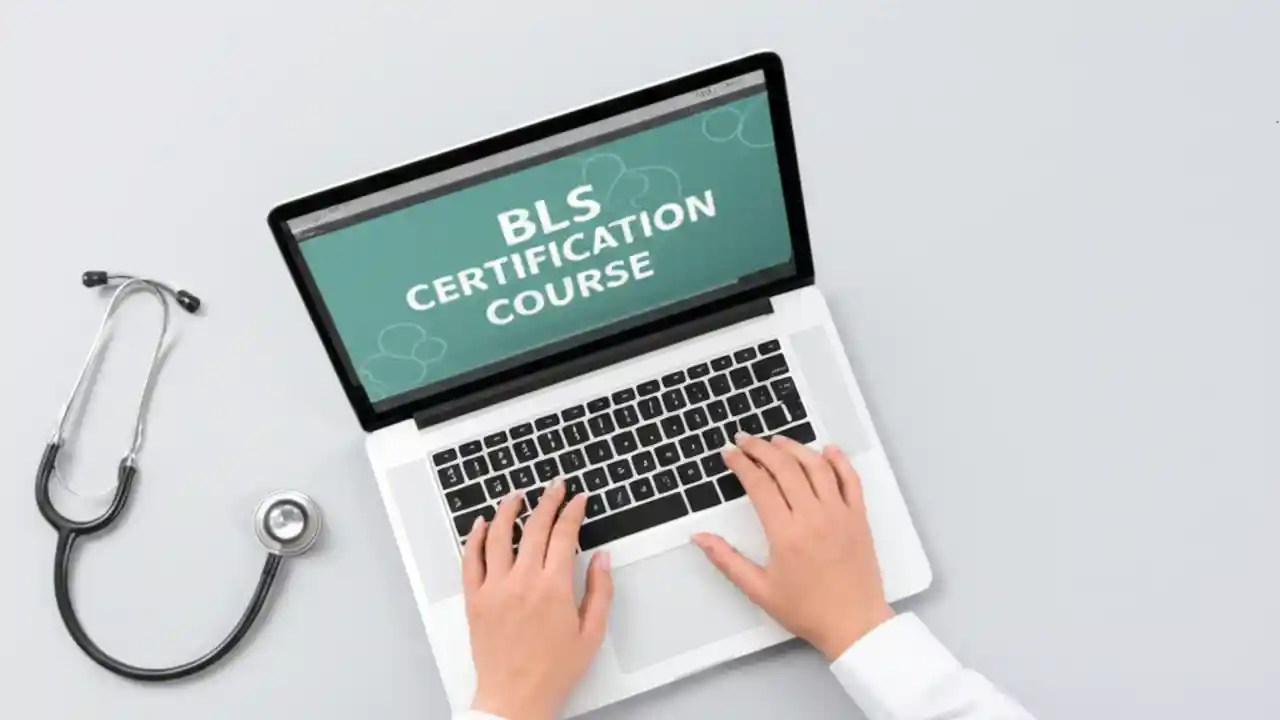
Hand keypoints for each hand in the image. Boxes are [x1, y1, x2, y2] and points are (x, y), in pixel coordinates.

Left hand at [463, 481, 612, 719]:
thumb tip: (603, 557)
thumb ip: (600, 591)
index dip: (573, 511)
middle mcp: (522, 581)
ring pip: (498, 535)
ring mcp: (495, 588)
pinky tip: (482, 524)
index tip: (579, 499)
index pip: (564, 534)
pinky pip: (471, 559)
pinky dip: (475, 537)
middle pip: (534, 527)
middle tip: (555, 487)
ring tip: (517, 494)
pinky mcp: (475, 599)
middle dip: (548, 501)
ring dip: (509, 509)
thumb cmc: (554, 671)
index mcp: (553, 588)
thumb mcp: (591, 633)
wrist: (515, 698)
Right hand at [692, 434, 893, 659]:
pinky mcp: (859, 518)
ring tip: (777, 440)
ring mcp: (840, 514)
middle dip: (761, 448)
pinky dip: (839, 461)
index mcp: (786, 534)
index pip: (760, 485)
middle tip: (745, 439)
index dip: (741, 464)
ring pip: (817, 466)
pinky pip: (851, 480)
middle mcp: (813, 517)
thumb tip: (699, 537)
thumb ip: (727, 560)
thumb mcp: (759, 589)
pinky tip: (827, 450)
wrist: (854, 625)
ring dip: (795, 448)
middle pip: (785, 468)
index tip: (729, 453)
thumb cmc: (806, 610)